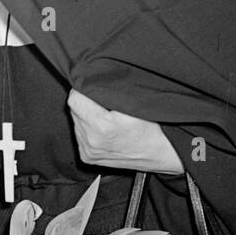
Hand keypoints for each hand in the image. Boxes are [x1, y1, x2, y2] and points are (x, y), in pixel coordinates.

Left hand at [67, 90, 183, 174]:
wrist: (161, 154)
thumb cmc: (151, 129)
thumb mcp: (134, 103)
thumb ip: (109, 91)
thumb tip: (90, 77)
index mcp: (101, 127)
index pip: (75, 99)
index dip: (83, 90)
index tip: (93, 88)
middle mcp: (91, 141)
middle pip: (74, 110)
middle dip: (86, 103)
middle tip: (104, 104)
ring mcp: (88, 151)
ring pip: (76, 122)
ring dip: (86, 117)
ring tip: (106, 118)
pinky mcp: (87, 157)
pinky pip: (79, 135)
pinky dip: (88, 130)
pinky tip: (103, 130)